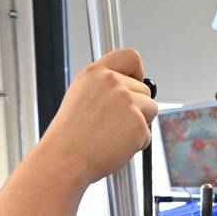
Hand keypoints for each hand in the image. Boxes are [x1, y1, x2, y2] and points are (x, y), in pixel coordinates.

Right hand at [42, 48, 157, 187]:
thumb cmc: (70, 135)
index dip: (138, 71)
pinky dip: (137, 144)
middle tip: (114, 124)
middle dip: (137, 107)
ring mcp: (127, 102)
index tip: (136, 83)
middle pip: (145, 89)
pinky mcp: (137, 124)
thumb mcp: (80, 95)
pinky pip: (148, 133)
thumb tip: (129, 87)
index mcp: (96, 73)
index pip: (130, 57)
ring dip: (139, 124)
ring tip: (114, 135)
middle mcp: (113, 82)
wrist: (65, 158)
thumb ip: (105, 86)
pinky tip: (116, 146)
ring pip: (151, 109)